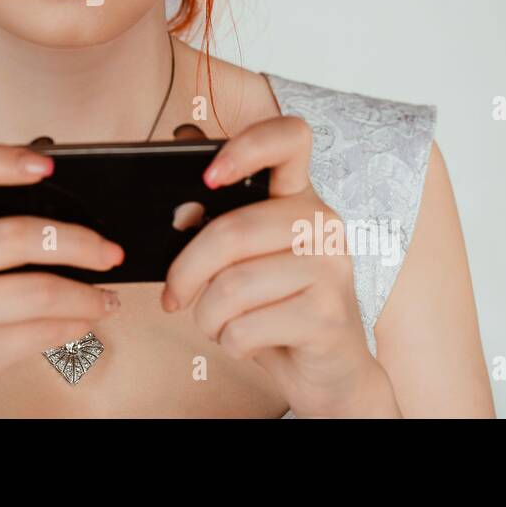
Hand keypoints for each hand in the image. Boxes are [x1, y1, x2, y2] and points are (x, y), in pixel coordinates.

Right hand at [0, 143, 123, 417]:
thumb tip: (71, 211)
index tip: (47, 164)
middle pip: (10, 236)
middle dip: (76, 242)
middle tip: (111, 251)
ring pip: (33, 291)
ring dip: (85, 295)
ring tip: (107, 297)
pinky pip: (35, 333)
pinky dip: (73, 325)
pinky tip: (85, 320)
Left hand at [160, 115, 399, 416]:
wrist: (331, 370)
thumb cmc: (277, 304)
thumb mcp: (246, 251)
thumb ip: (218, 201)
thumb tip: (183, 137)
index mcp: (299, 196)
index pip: (290, 138)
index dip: (247, 146)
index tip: (209, 176)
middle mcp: (324, 223)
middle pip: (231, 232)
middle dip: (185, 272)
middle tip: (173, 295)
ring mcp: (332, 268)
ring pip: (232, 287)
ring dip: (207, 316)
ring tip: (218, 322)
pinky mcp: (327, 317)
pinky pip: (244, 328)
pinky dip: (229, 342)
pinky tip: (248, 341)